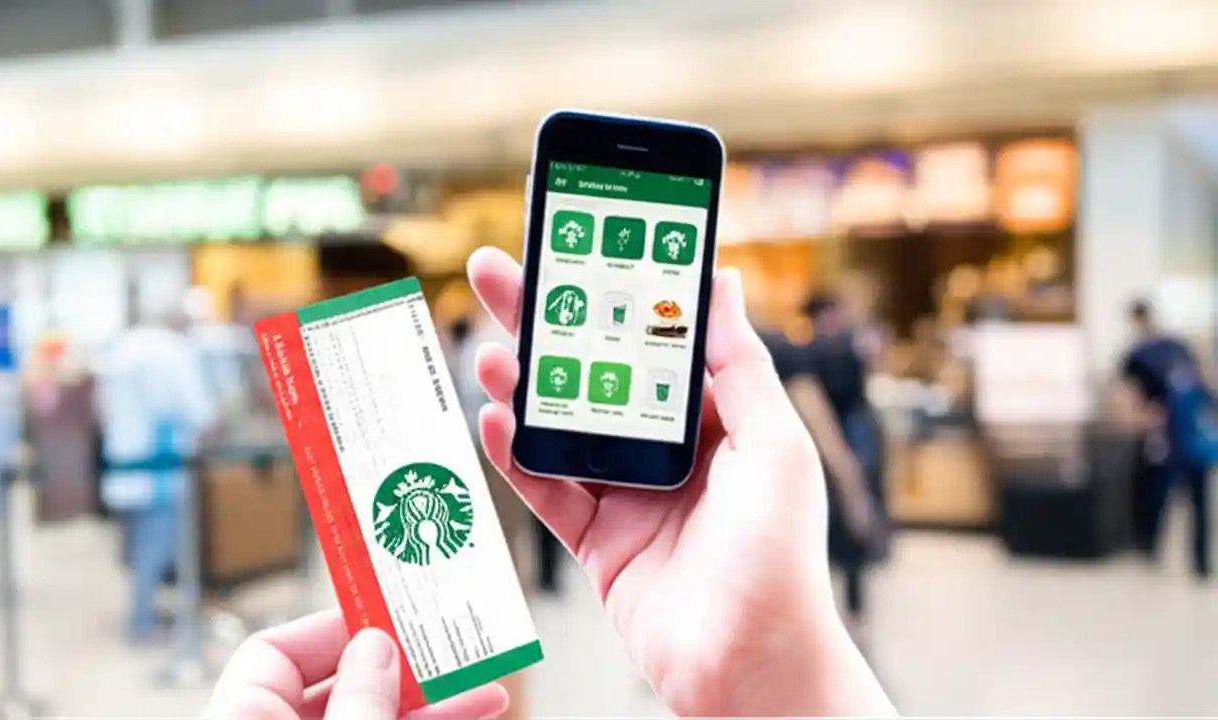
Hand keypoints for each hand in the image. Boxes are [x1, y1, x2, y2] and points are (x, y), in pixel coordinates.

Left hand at [205, 610, 508, 719]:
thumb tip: (375, 645)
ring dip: (432, 700)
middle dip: (401, 663)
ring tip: (486, 686)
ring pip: (369, 717)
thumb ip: (358, 701)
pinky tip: (473, 714)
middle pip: (335, 683)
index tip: (391, 611)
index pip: (274, 651)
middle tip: (449, 639)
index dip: (335, 626)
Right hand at [467, 248, 893, 716]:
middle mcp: (668, 450)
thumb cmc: (781, 561)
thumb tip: (721, 278)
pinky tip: (494, 420)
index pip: (657, 337)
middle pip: (595, 370)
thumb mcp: (773, 445)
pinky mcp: (596, 539)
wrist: (751, 668)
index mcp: (715, 418)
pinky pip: (546, 488)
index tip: (581, 243)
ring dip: (522, 385)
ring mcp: (627, 494)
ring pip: (561, 424)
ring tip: (488, 347)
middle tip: (502, 273)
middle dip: (548, 322)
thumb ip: (739, 365)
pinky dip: (516, 455)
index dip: (619, 290)